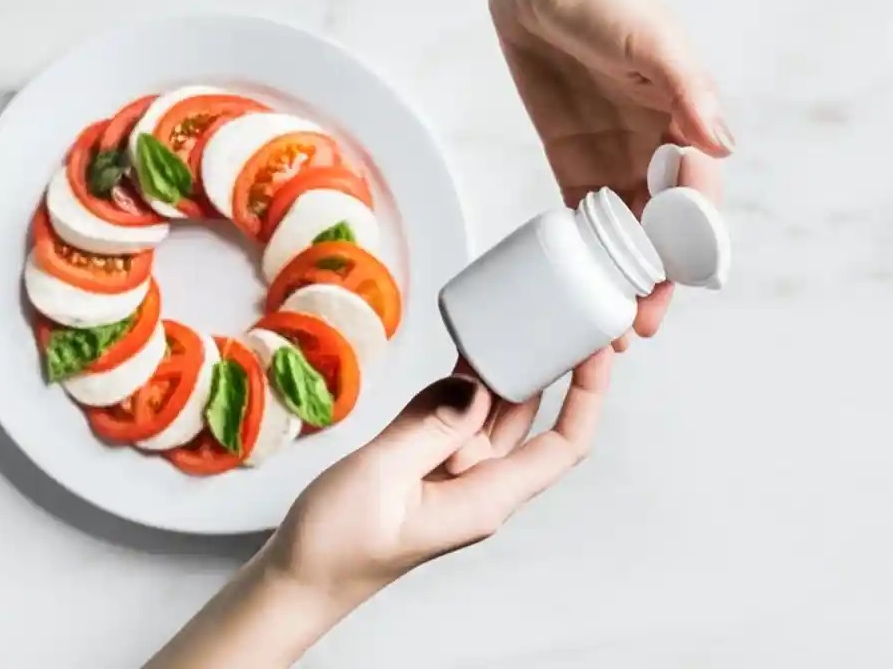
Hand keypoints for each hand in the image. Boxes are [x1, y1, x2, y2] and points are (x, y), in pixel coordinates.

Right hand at [147, 351, 613, 667]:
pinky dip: (461, 383)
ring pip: (490, 412)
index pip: (561, 446)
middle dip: (548, 369)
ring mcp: (451, 474)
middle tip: (557, 315)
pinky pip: (453, 416)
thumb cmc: (335, 548)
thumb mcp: (381, 477)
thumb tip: (472, 385)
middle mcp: (477, 485)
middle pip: (530, 420)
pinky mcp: (424, 463)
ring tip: (514, 319)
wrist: (297, 578)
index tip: (595, 354)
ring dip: (502, 370)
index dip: (586, 398)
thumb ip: (429, 427)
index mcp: (483, 499)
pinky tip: (467, 351)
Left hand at [491, 0, 728, 348]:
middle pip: (659, 230)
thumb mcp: (653, 39)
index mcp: (681, 123)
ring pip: (621, 235)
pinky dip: (584, 256)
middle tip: (636, 328)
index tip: (676, 285)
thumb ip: (689, 92)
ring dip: (618, 282)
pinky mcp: (573, 158)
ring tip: (607, 330)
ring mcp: (613, 156)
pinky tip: (581, 292)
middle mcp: (652, 147)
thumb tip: (723, 145)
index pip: (692, 198)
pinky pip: (581, 217)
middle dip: (653, 282)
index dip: (686, 247)